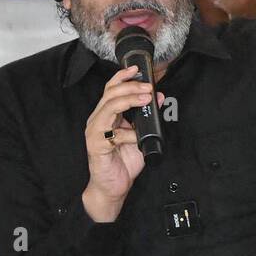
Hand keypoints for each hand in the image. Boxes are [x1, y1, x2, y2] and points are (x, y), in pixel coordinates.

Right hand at [82, 65, 162, 221]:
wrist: (112, 187)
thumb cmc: (123, 161)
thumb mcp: (141, 135)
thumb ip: (148, 117)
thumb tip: (159, 97)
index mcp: (107, 115)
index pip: (111, 89)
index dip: (122, 76)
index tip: (136, 68)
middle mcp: (98, 120)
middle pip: (110, 94)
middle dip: (131, 86)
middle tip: (148, 87)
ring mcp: (96, 132)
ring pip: (109, 107)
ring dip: (129, 100)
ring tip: (145, 98)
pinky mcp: (97, 145)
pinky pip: (114, 134)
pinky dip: (129, 134)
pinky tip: (137, 138)